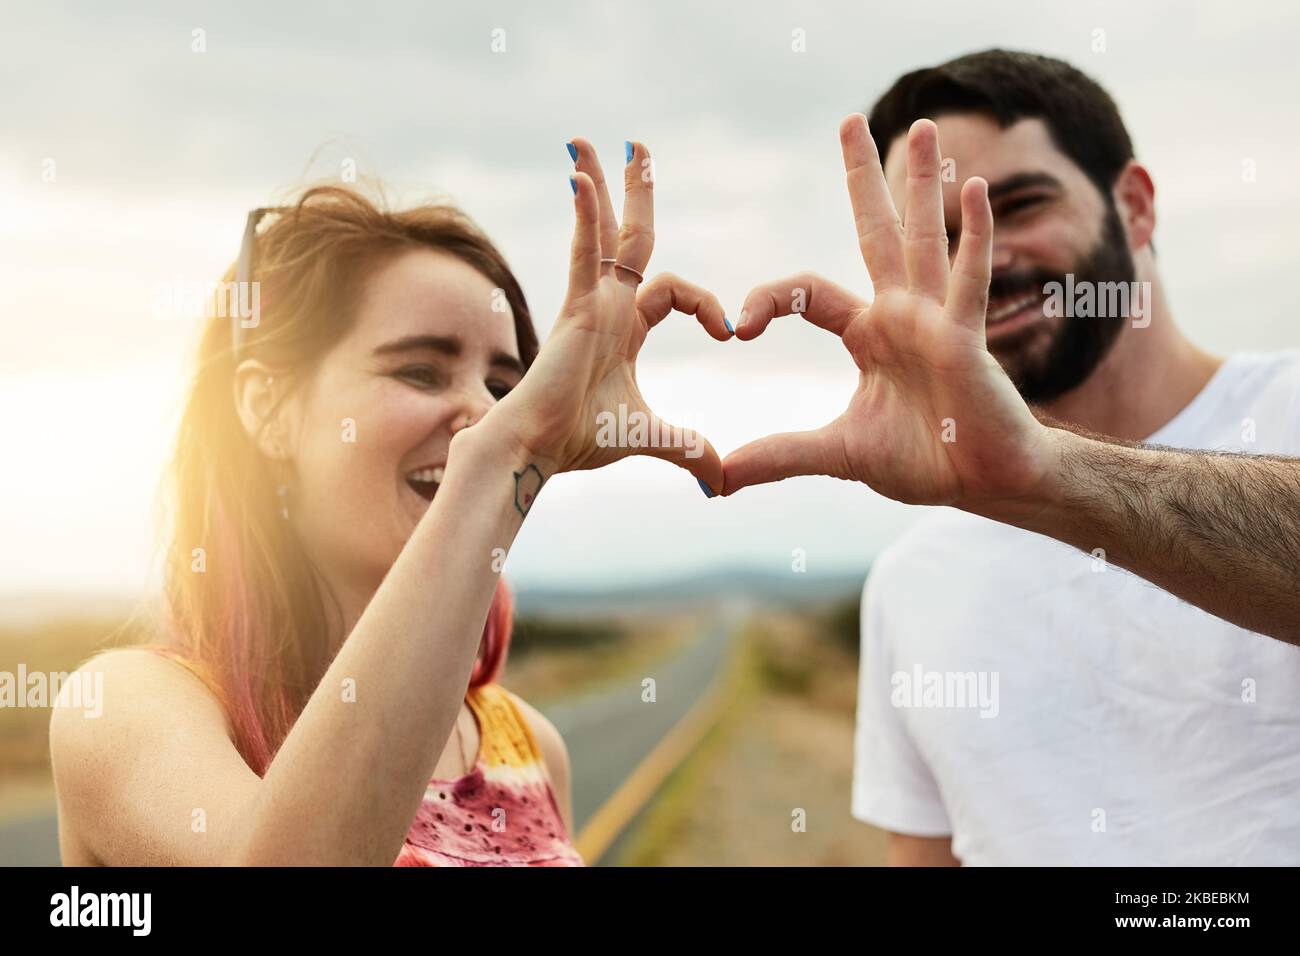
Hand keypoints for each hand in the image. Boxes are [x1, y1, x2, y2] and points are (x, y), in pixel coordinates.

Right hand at [482, 138, 729, 492]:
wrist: (538, 449)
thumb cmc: (580, 440)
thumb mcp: (649, 436)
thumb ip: (687, 448)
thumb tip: (721, 482)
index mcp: (624, 327)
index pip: (674, 290)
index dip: (706, 303)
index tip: (728, 333)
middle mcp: (604, 305)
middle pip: (629, 237)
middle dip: (634, 192)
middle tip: (638, 146)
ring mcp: (587, 301)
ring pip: (602, 232)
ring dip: (603, 184)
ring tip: (598, 141)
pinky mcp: (572, 306)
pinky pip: (583, 251)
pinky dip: (584, 215)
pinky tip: (582, 177)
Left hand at [721, 116, 1056, 512]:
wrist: (983, 484)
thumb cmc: (924, 460)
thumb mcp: (837, 455)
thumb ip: (780, 456)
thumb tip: (718, 480)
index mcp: (867, 333)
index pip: (807, 291)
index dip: (768, 298)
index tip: (735, 328)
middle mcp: (902, 313)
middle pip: (876, 232)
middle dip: (863, 179)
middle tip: (849, 122)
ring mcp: (937, 319)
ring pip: (924, 239)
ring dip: (923, 182)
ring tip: (925, 126)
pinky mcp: (968, 338)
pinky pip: (968, 280)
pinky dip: (971, 237)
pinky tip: (972, 190)